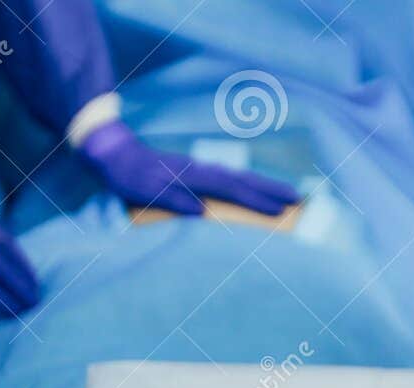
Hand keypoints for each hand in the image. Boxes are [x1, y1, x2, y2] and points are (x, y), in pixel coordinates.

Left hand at [76, 122, 298, 215]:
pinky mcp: (196, 172)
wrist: (115, 152)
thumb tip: (199, 210)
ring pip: (238, 177)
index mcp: (192, 176)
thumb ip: (171, 198)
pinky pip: (228, 179)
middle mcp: (200, 170)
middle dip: (271, 190)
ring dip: (262, 186)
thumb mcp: (144, 190)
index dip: (256, 199)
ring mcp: (199, 169)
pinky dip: (246, 184)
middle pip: (242, 180)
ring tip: (286, 195)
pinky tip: (253, 190)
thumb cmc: (127, 176)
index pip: (231, 189)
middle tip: (299, 199)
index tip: (280, 209)